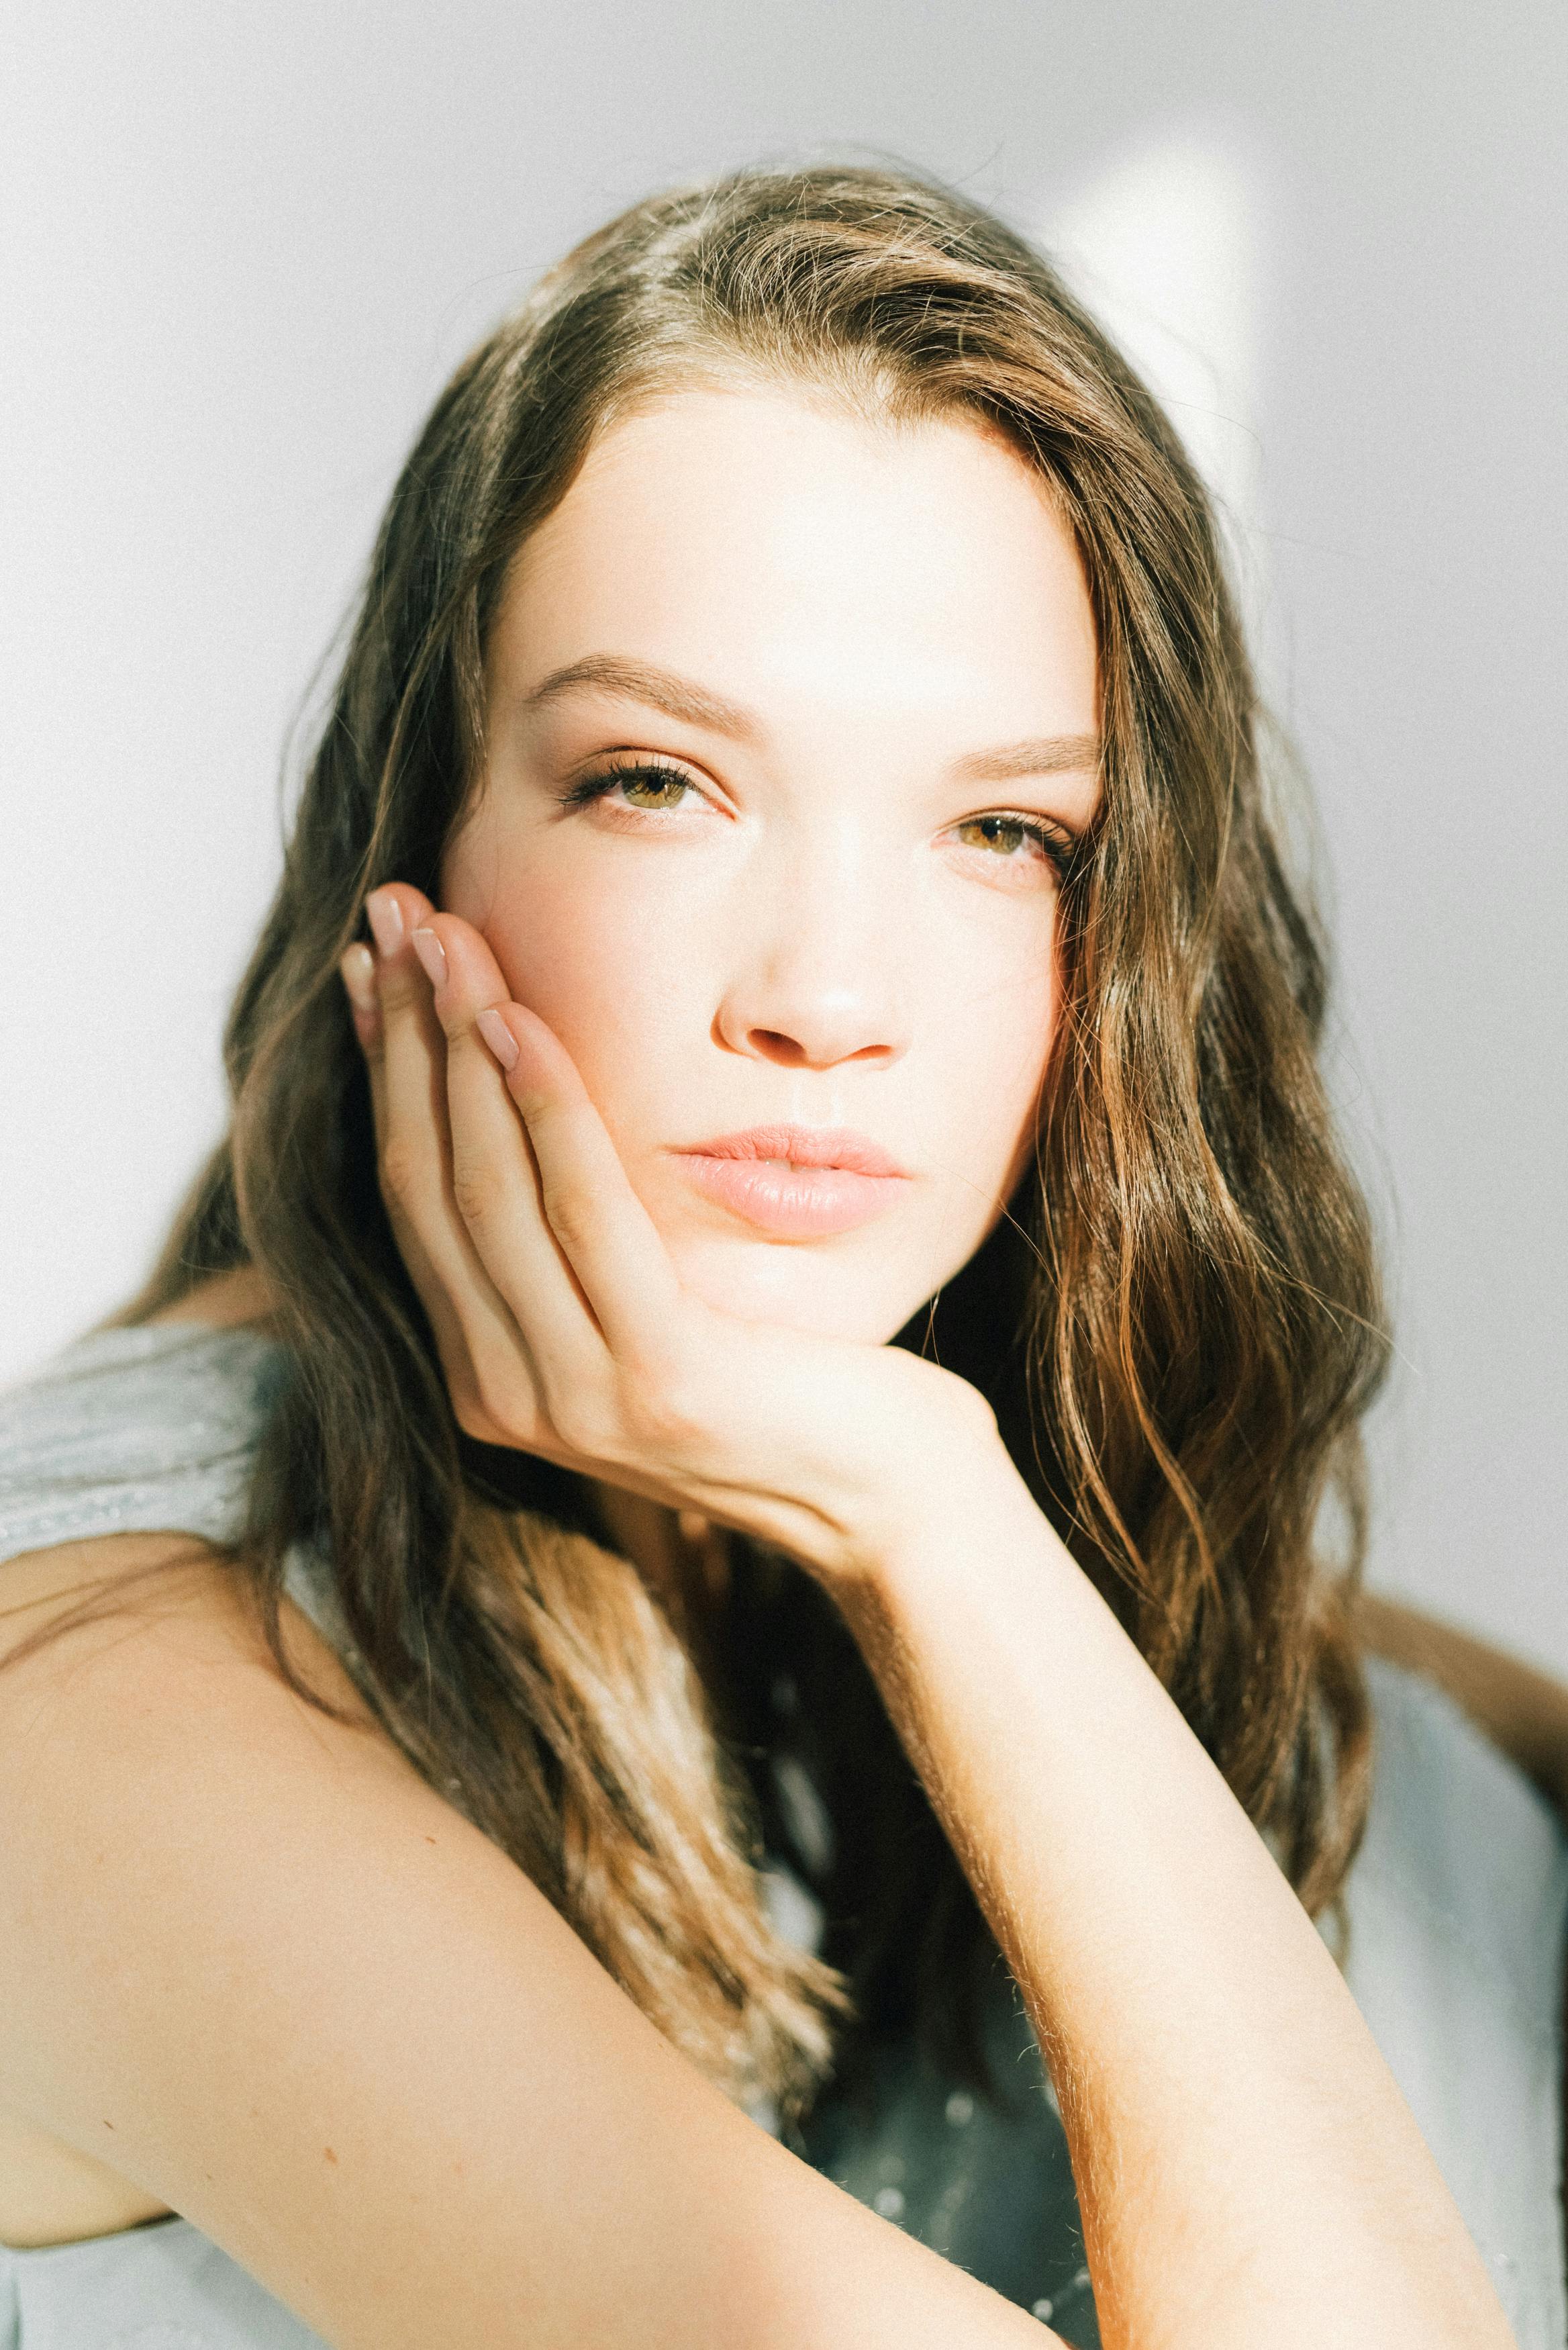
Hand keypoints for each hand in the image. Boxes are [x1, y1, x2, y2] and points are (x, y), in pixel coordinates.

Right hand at [338, 884, 1006, 1585]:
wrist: (889, 1500)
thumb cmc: (787, 1383)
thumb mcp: (654, 1308)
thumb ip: (576, 1247)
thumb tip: (526, 1110)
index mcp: (491, 1374)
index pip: (413, 1197)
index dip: (388, 1072)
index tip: (377, 965)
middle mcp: (507, 1393)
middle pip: (429, 1181)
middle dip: (406, 1036)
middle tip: (396, 915)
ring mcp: (573, 1397)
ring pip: (487, 1189)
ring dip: (460, 1048)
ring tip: (450, 938)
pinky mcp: (655, 1380)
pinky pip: (585, 1216)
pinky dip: (546, 1112)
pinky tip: (524, 1024)